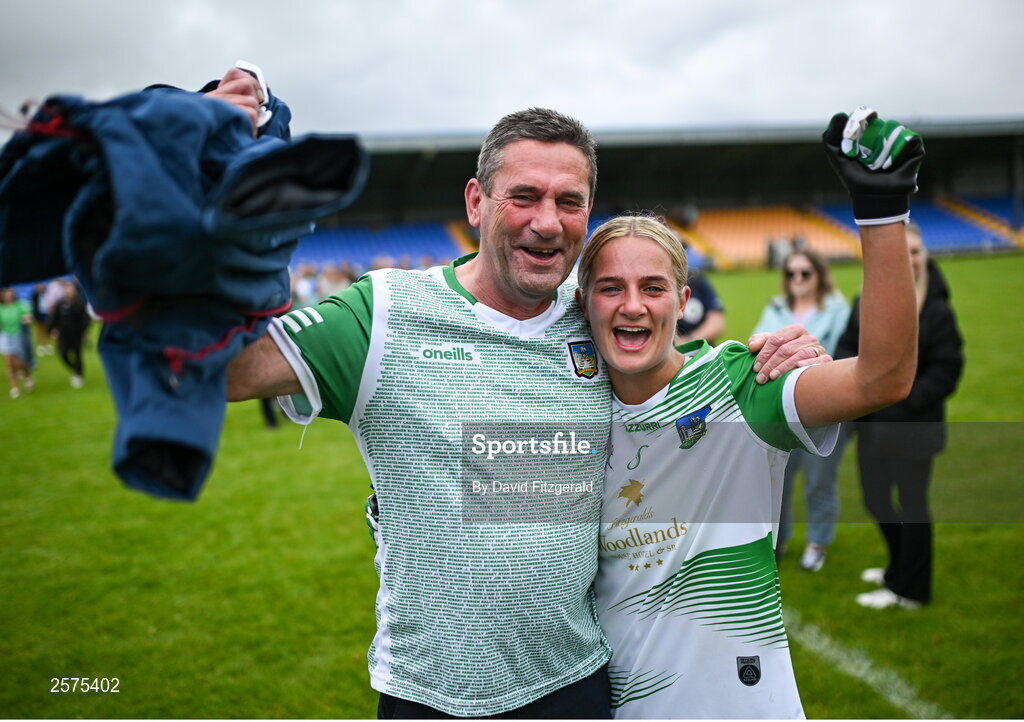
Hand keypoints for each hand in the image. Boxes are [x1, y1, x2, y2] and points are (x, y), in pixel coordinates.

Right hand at [203, 67, 262, 134]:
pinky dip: (252, 123)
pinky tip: (244, 131)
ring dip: (253, 114)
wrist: (216, 158)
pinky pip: (250, 112)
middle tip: (249, 116)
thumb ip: (242, 98)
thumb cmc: (228, 138)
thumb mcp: (234, 115)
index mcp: (214, 95)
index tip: (256, 95)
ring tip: (244, 125)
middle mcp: (212, 97)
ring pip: (251, 100)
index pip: (235, 73)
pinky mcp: (225, 115)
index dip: (251, 82)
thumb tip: (261, 89)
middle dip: (255, 101)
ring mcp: (218, 105)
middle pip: (248, 84)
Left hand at [748, 324, 831, 384]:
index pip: (776, 339)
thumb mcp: (772, 346)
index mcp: (796, 329)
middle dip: (771, 364)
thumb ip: (760, 341)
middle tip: (761, 378)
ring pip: (799, 355)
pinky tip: (797, 369)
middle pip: (786, 349)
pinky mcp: (826, 359)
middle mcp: (809, 337)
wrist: (808, 366)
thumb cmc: (785, 354)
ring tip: (772, 377)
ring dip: (784, 367)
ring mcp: (819, 347)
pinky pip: (818, 361)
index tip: (755, 367)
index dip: (764, 353)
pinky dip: (807, 364)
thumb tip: (751, 346)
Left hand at [823, 107, 923, 225]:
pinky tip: (891, 164)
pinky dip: (898, 150)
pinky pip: (908, 138)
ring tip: (878, 165)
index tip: (858, 126)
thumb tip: (841, 114)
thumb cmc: (855, 178)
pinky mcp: (914, 147)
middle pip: (880, 123)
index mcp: (868, 133)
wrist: (874, 196)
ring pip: (894, 129)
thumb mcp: (836, 157)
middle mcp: (885, 134)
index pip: (866, 117)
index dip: (862, 118)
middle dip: (869, 138)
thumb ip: (831, 136)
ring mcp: (900, 140)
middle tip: (865, 157)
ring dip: (882, 149)